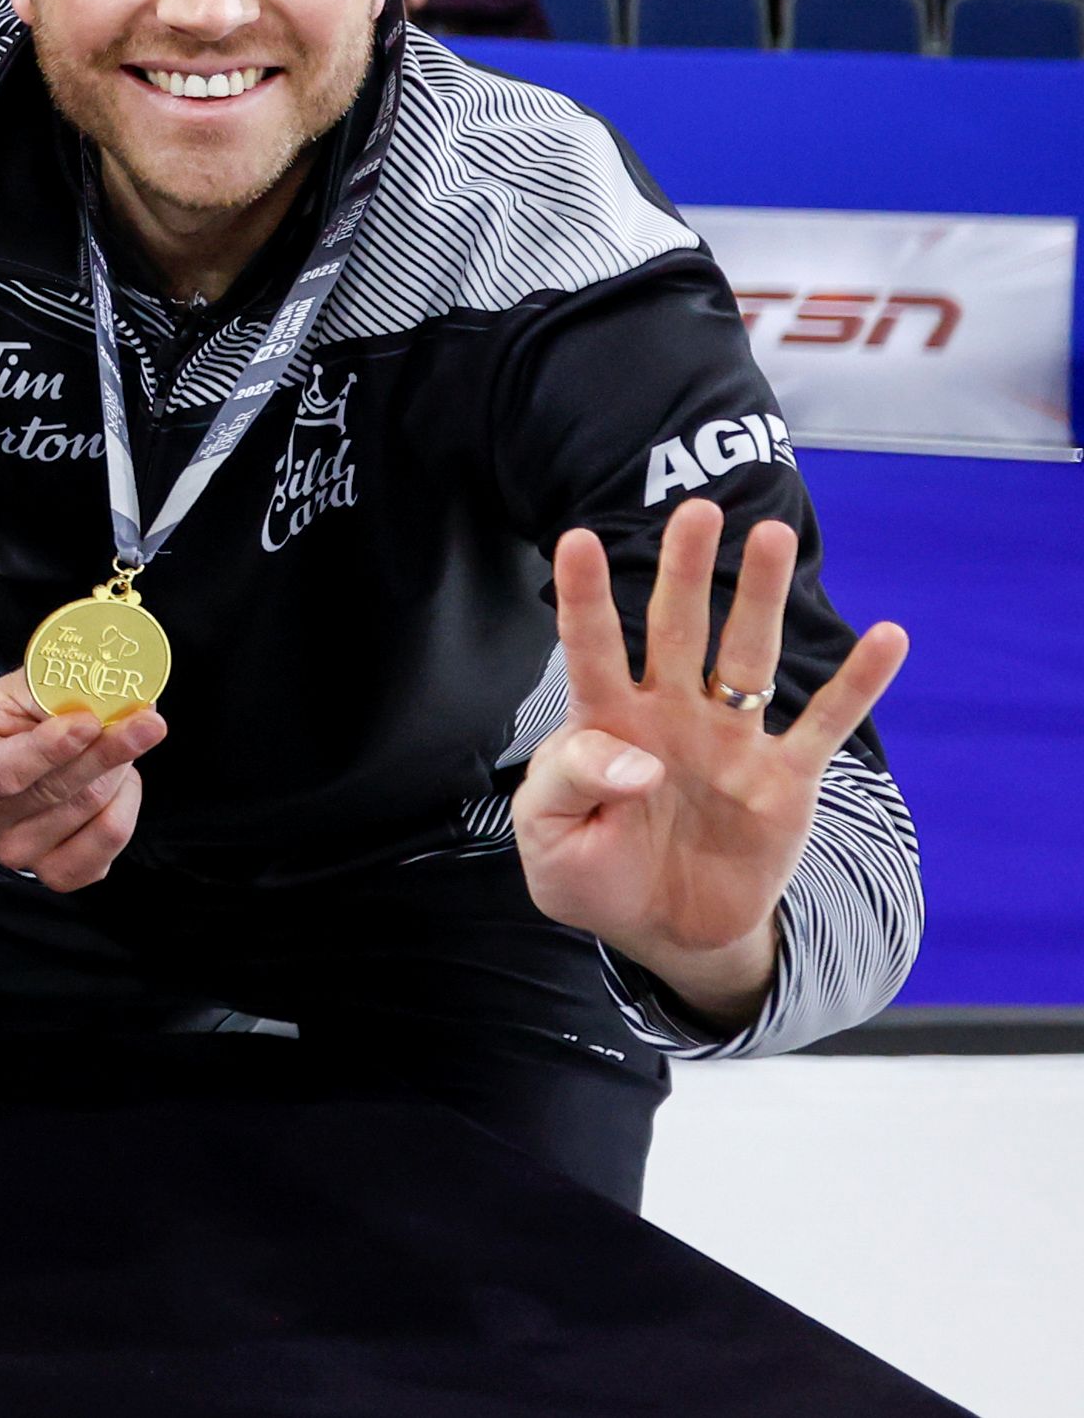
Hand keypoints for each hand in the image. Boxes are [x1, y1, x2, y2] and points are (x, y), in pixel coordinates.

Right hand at [0, 673, 166, 888]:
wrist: (2, 762)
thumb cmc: (12, 720)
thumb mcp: (22, 691)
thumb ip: (62, 691)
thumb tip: (119, 697)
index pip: (3, 771)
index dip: (50, 750)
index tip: (90, 721)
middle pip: (58, 790)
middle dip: (108, 751)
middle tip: (148, 722)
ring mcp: (15, 852)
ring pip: (92, 807)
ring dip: (119, 769)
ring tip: (115, 745)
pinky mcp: (55, 873)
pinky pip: (110, 837)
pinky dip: (126, 803)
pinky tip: (117, 782)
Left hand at [516, 500, 909, 1030]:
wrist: (662, 930)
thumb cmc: (592, 871)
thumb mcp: (548, 835)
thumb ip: (572, 781)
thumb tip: (642, 761)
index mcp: (604, 721)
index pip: (590, 649)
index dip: (582, 597)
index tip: (575, 539)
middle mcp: (670, 714)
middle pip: (676, 628)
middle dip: (684, 568)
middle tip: (697, 507)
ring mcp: (729, 740)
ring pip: (749, 655)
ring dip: (761, 597)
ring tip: (771, 535)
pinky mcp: (783, 779)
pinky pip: (824, 723)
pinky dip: (858, 683)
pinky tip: (889, 638)